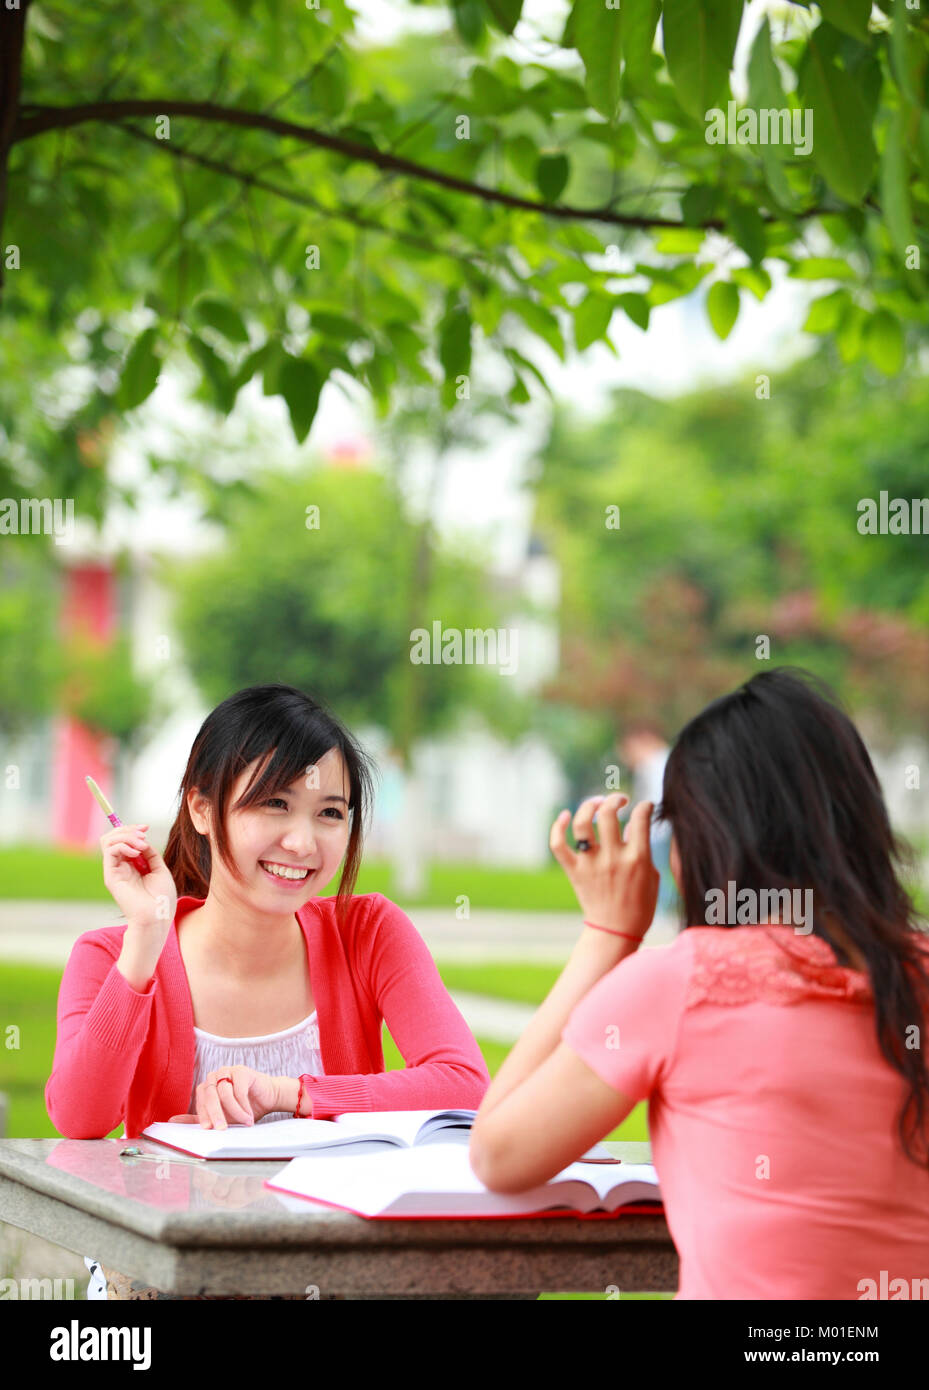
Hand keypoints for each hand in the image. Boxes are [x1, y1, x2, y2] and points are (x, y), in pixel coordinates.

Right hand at [100, 824, 177, 930]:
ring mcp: (114, 871)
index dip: (132, 830)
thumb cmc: (161, 897)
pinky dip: (123, 845)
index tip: (146, 827)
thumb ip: (150, 853)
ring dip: (126, 836)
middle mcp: (121, 866)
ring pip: (108, 841)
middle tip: (143, 833)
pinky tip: (136, 853)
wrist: (157, 916)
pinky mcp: (111, 876)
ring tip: (141, 845)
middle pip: (112, 837)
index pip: (123, 840)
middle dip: (127, 829)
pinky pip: (110, 851)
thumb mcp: (160, 869)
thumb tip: (143, 840)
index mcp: (132, 865)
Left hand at [168, 1065, 282, 1128]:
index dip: (204, 1115)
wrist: (268, 1097)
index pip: (200, 1100)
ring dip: (235, 1111)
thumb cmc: (243, 1107)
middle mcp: (215, 1076)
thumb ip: (198, 1118)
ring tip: (245, 1123)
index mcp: (207, 1086)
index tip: (208, 1129)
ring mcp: (228, 1071)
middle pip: (210, 1095)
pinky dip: (243, 1105)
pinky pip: (239, 1090)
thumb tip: (172, 1120)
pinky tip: (249, 1115)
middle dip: (216, 1114)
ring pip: (224, 1093)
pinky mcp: (242, 1071)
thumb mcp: (220, 1116)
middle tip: (222, 1129)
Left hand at [550, 793, 658, 940]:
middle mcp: (613, 858)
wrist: (616, 931)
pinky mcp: (574, 871)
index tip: (645, 806)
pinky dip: (558, 827)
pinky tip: (565, 815)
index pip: (640, 818)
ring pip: (583, 823)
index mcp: (638, 859)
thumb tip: (632, 825)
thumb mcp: (652, 877)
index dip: (645, 806)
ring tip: (597, 803)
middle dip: (615, 799)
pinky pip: (558, 845)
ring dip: (589, 806)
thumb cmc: (640, 906)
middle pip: (608, 814)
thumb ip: (643, 849)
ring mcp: (591, 864)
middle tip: (619, 800)